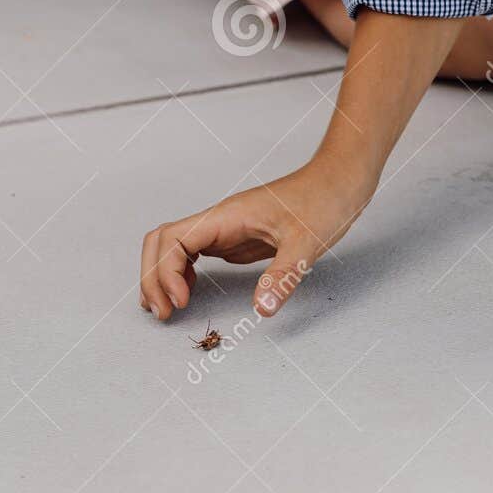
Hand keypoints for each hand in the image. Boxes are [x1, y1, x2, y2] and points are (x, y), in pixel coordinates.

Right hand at [139, 159, 373, 319]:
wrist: (339, 180)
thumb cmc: (324, 200)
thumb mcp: (307, 243)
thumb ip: (283, 276)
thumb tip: (263, 310)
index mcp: (227, 217)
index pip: (173, 240)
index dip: (166, 272)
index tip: (181, 302)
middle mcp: (219, 221)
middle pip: (162, 242)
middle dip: (153, 276)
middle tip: (162, 312)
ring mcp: (225, 229)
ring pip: (174, 247)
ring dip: (162, 275)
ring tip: (165, 308)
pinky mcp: (235, 238)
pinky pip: (195, 253)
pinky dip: (182, 273)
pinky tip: (189, 292)